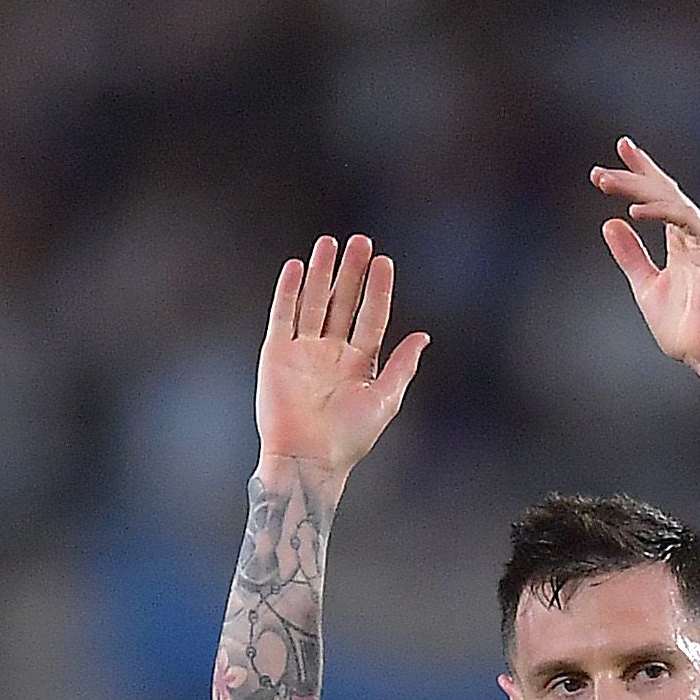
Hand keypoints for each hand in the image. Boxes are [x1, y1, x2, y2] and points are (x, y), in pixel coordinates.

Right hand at [251, 235, 425, 482]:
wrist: (309, 459)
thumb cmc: (350, 438)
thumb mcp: (385, 400)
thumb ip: (402, 366)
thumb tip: (423, 337)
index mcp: (360, 364)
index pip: (371, 317)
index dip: (378, 290)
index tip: (384, 261)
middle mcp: (331, 353)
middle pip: (343, 303)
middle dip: (351, 273)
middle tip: (360, 241)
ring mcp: (303, 351)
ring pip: (314, 303)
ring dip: (322, 273)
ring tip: (329, 243)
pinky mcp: (276, 354)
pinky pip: (283, 315)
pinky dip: (289, 291)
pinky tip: (297, 266)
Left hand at [592, 139, 699, 372]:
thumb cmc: (685, 329)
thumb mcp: (646, 286)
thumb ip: (630, 255)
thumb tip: (610, 223)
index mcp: (684, 240)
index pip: (662, 196)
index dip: (642, 171)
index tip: (622, 149)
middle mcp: (697, 233)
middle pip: (663, 191)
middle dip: (632, 174)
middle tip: (599, 171)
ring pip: (670, 198)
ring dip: (637, 187)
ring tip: (605, 183)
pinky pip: (683, 218)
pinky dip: (659, 210)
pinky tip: (633, 211)